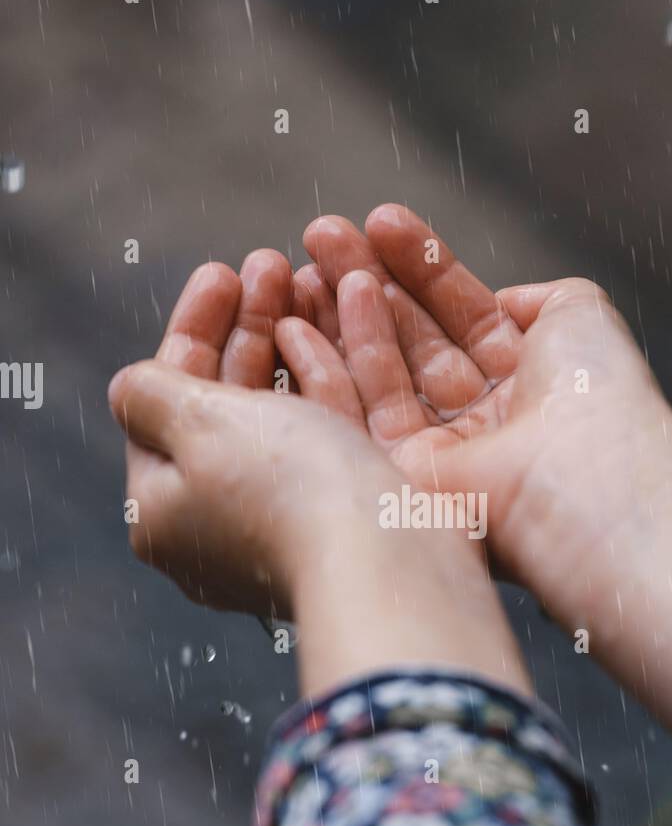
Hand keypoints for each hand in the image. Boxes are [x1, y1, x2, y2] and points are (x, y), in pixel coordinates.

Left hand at [108, 250, 385, 615]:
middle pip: (223, 407)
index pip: (164, 405)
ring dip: (285, 343)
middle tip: (267, 266)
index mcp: (165, 513)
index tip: (220, 275)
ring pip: (278, 418)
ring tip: (304, 280)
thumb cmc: (287, 492)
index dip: (194, 331)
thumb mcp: (197, 422)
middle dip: (245, 329)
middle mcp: (219, 527)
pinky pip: (324, 442)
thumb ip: (152, 394)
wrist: (387, 560)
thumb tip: (130, 386)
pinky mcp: (342, 522)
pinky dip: (322, 385)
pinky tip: (327, 338)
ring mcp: (285, 526)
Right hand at [283, 206, 661, 593]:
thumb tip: (508, 298)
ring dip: (343, 316)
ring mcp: (440, 452)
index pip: (460, 312)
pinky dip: (325, 370)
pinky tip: (296, 323)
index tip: (379, 221)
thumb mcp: (581, 314)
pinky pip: (355, 419)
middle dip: (366, 280)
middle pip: (412, 339)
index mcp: (525, 382)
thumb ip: (543, 295)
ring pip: (379, 373)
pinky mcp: (402, 481)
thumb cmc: (597, 393)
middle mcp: (481, 419)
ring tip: (308, 264)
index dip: (420, 265)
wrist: (586, 468)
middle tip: (321, 234)